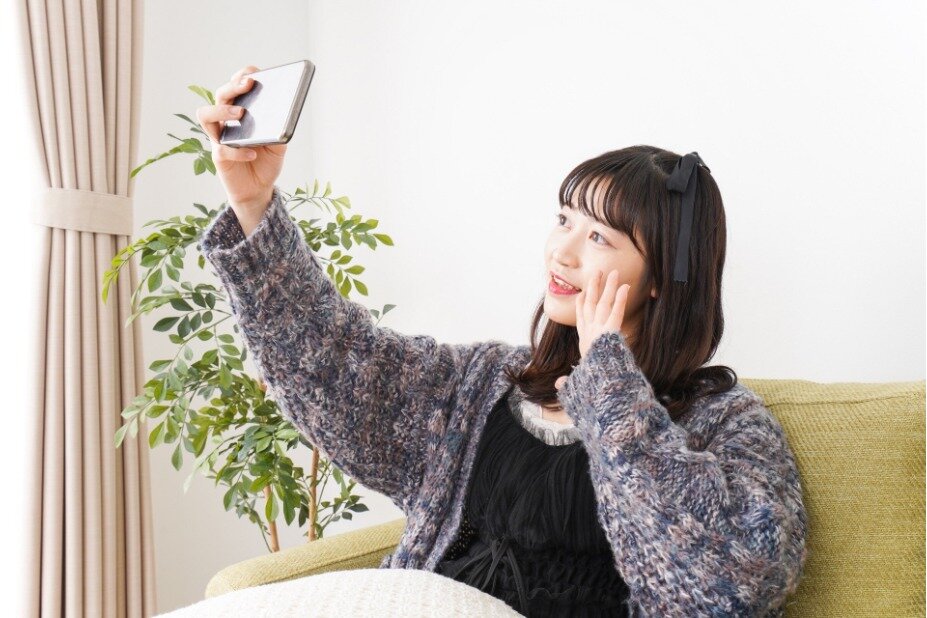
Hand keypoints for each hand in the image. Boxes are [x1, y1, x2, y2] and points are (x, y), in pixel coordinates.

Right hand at [196, 65, 287, 210]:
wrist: (259, 188)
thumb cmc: (266, 161)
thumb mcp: (278, 144)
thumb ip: (280, 130)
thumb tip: (284, 116)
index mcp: (240, 111)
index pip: (235, 87)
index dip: (241, 76)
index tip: (254, 73)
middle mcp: (225, 120)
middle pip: (220, 95)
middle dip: (233, 86)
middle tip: (248, 84)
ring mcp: (219, 137)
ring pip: (205, 115)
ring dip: (221, 110)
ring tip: (240, 113)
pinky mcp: (218, 156)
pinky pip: (223, 149)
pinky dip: (238, 151)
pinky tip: (253, 152)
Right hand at [553, 269, 629, 393]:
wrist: (599, 385)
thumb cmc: (591, 382)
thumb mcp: (577, 381)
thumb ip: (568, 380)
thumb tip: (557, 386)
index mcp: (583, 341)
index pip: (581, 319)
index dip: (580, 305)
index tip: (581, 294)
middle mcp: (589, 332)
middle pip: (590, 304)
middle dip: (593, 287)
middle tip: (597, 273)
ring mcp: (598, 330)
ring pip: (603, 303)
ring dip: (608, 287)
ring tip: (613, 272)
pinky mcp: (610, 331)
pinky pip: (616, 312)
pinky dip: (621, 299)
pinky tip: (625, 287)